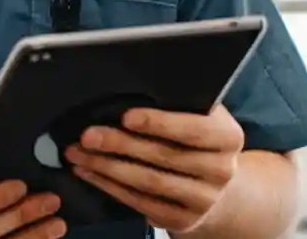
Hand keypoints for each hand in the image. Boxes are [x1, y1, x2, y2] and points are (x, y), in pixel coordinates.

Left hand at [63, 104, 243, 234]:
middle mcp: (220, 170)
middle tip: (88, 135)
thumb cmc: (198, 140)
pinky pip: (140, 203)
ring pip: (148, 182)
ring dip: (107, 166)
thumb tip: (129, 86)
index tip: (127, 116)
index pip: (194, 129)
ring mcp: (203, 200)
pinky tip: (90, 172)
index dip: (160, 123)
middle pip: (164, 156)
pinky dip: (109, 186)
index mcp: (228, 137)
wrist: (218, 186)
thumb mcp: (200, 116)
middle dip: (120, 144)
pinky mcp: (182, 220)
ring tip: (79, 153)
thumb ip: (177, 104)